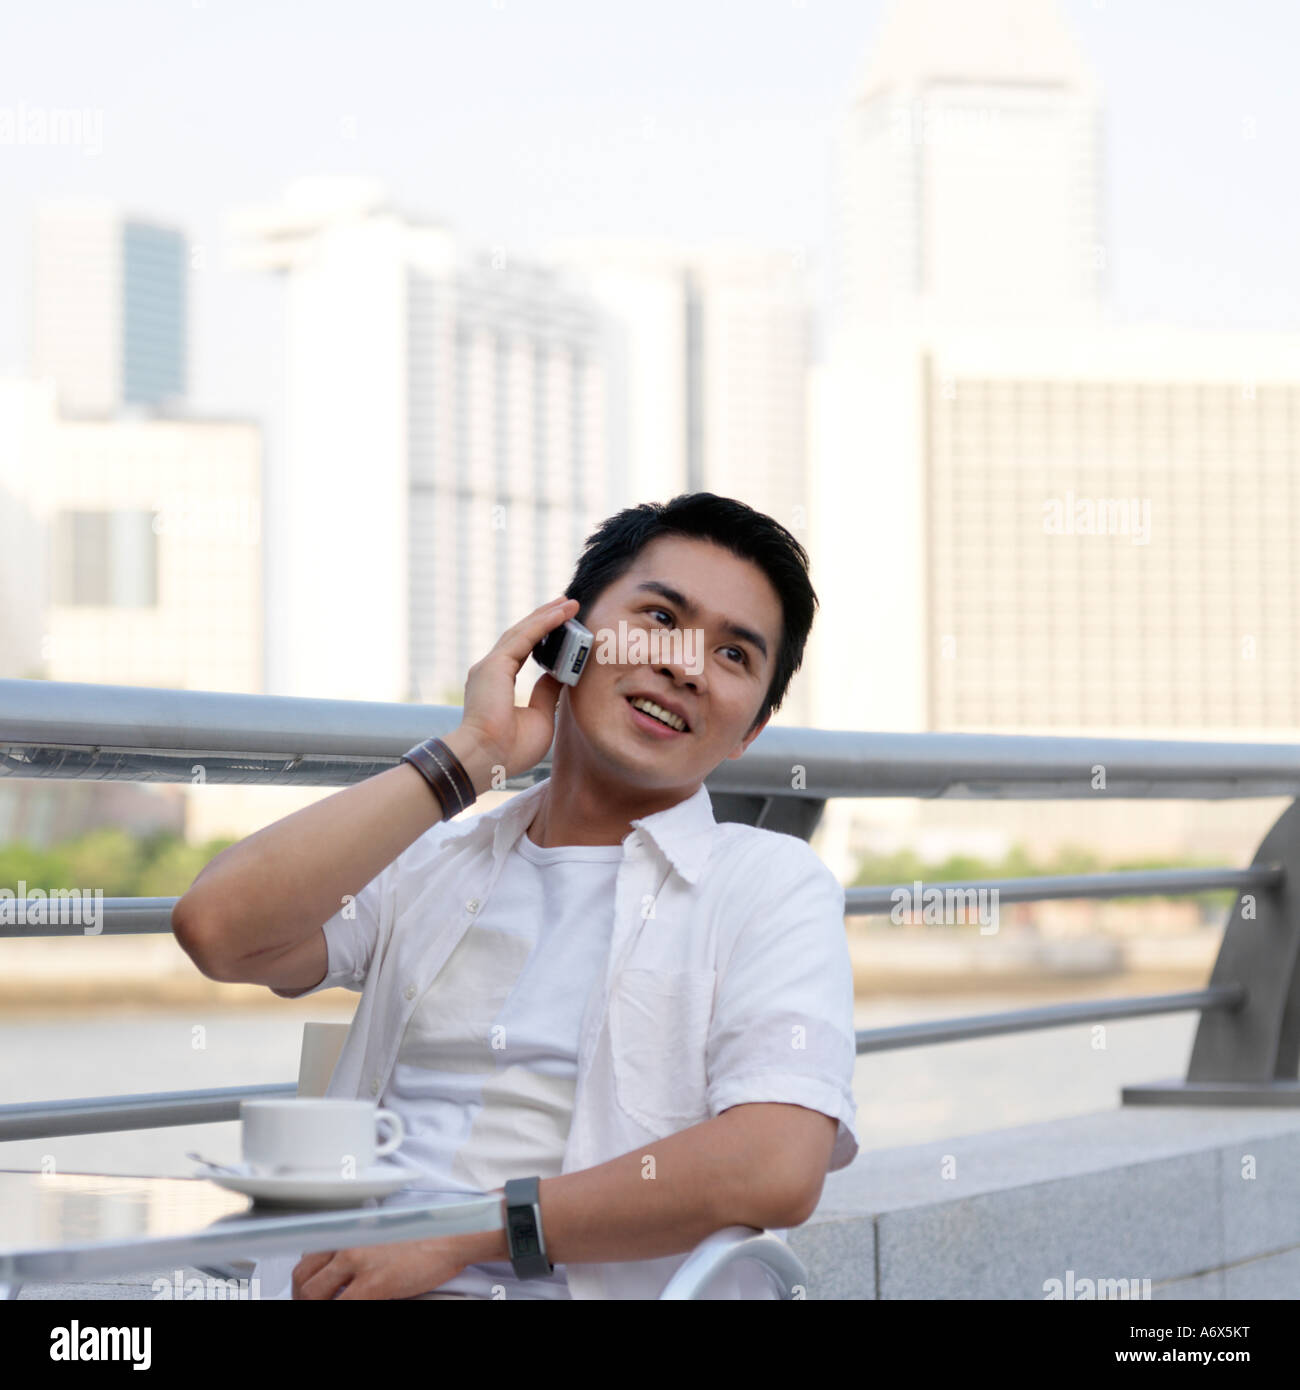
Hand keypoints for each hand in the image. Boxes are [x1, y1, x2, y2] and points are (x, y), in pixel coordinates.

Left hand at [291, 1234, 469, 1299]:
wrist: (450, 1239)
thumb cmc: (422, 1239)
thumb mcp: (380, 1234)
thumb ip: (355, 1248)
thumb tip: (336, 1273)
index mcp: (348, 1231)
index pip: (308, 1259)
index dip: (302, 1283)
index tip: (304, 1295)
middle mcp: (347, 1244)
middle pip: (303, 1277)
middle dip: (301, 1298)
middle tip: (310, 1305)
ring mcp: (358, 1264)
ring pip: (314, 1295)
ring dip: (315, 1305)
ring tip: (326, 1308)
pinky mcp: (374, 1285)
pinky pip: (342, 1306)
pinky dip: (340, 1309)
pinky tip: (355, 1306)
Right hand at [456, 596, 579, 782]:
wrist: (488, 759)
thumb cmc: (511, 748)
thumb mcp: (540, 715)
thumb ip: (546, 692)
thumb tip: (559, 675)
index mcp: (498, 683)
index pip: (523, 651)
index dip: (542, 636)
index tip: (562, 626)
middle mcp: (491, 671)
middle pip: (522, 636)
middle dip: (545, 618)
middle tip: (566, 605)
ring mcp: (490, 666)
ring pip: (523, 632)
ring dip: (547, 615)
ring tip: (568, 603)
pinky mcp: (495, 665)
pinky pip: (525, 637)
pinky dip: (544, 623)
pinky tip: (561, 613)